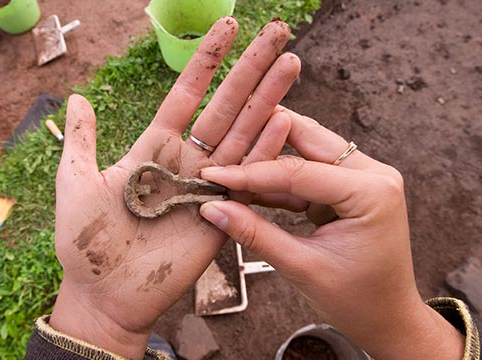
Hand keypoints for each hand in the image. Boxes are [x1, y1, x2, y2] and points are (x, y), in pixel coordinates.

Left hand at [50, 18, 299, 357]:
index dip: (206, 61)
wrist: (103, 293)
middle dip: (250, 70)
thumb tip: (76, 98)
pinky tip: (284, 119)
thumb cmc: (84, 242)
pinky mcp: (220, 215)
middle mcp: (185, 162)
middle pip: (225, 107)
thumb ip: (82, 140)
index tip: (227, 27)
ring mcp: (206, 187)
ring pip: (243, 136)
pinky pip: (246, 179)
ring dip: (267, 101)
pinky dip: (266, 150)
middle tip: (277, 35)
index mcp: (153, 148)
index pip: (186, 95)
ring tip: (289, 65)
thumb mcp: (76, 182)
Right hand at [199, 108, 464, 358]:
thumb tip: (212, 208)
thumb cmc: (356, 300)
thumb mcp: (301, 267)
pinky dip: (277, 180)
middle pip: (308, 139)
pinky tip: (247, 185)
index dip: (251, 172)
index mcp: (372, 192)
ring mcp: (362, 177)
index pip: (299, 171)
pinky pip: (307, 171)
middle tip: (221, 143)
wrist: (387, 318)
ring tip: (228, 167)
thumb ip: (255, 233)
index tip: (212, 172)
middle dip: (262, 139)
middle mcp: (373, 174)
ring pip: (305, 150)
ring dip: (267, 159)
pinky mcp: (348, 186)